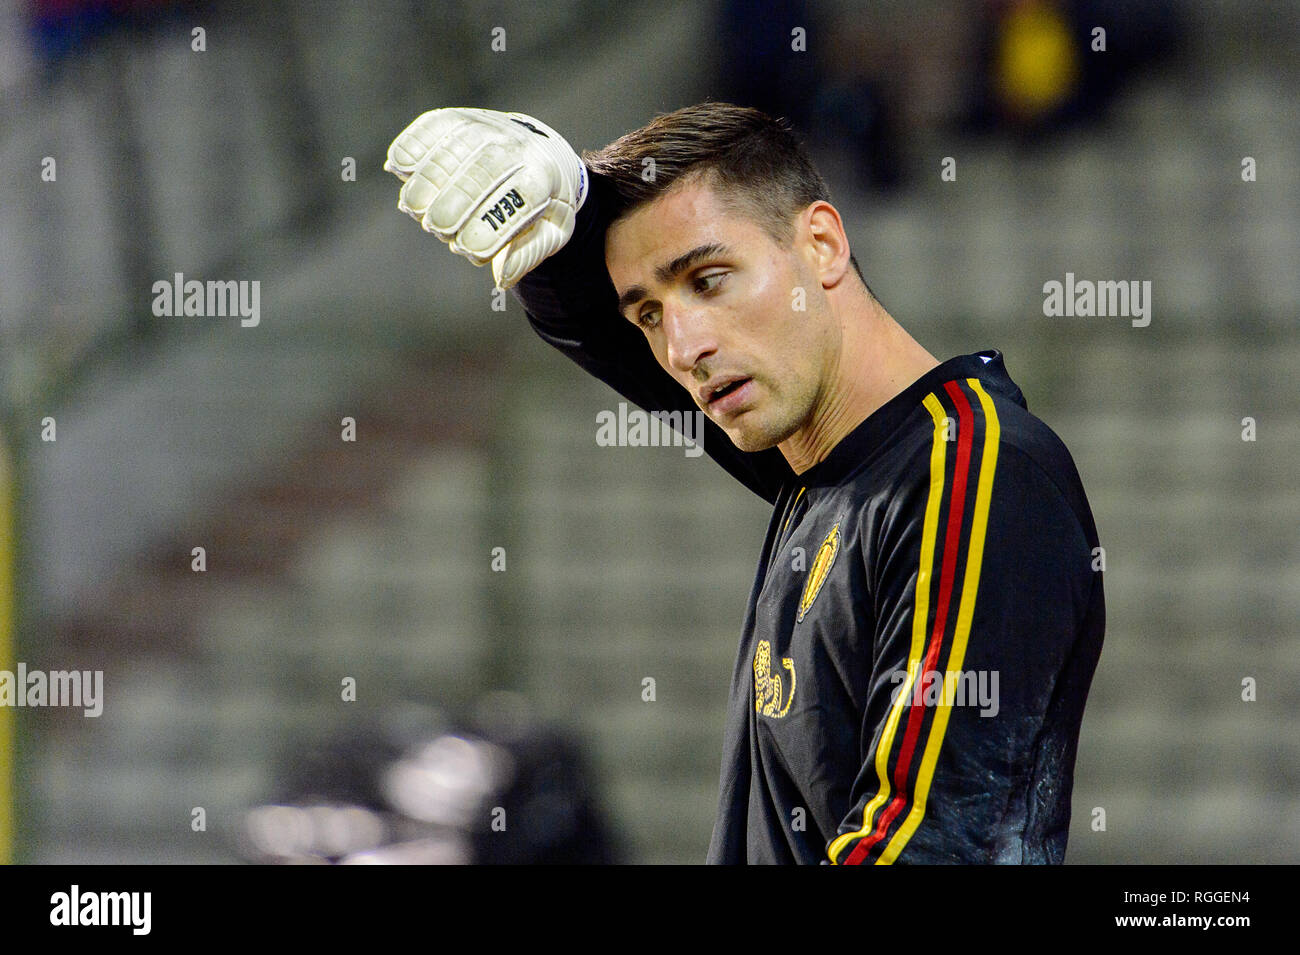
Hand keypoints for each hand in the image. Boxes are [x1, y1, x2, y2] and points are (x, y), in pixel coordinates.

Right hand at [384, 107, 587, 288]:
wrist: (542, 149)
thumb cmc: (543, 200)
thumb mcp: (551, 230)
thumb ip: (527, 252)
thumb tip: (501, 276)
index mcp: (543, 175)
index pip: (517, 199)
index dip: (490, 226)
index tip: (468, 249)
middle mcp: (515, 144)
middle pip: (481, 172)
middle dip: (454, 202)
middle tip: (436, 228)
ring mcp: (484, 127)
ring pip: (452, 149)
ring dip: (428, 180)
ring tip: (413, 207)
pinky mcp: (458, 118)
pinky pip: (431, 128)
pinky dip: (413, 146)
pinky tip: (400, 168)